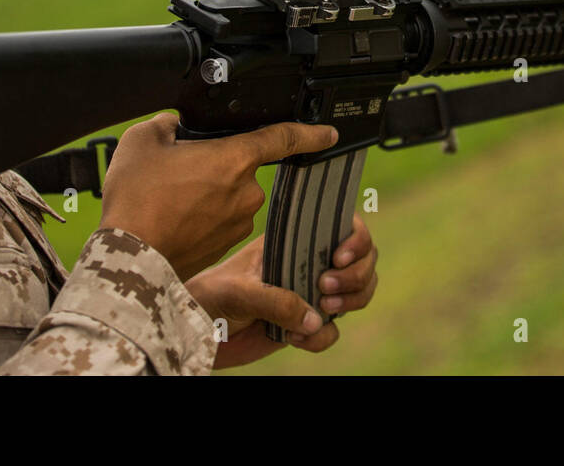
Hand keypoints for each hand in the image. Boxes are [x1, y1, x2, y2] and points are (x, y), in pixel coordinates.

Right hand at [98, 112, 337, 280]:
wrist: (129, 256)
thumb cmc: (136, 200)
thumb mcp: (142, 141)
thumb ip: (166, 126)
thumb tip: (173, 128)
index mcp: (235, 159)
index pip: (284, 138)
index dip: (310, 133)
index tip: (329, 134)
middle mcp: (246, 192)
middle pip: (239, 168)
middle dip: (214, 166)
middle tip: (176, 172)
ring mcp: (238, 223)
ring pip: (227, 196)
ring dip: (206, 194)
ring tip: (166, 199)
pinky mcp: (224, 246)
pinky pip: (219, 222)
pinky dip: (200, 218)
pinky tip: (171, 218)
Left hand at [186, 215, 378, 368]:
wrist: (198, 331)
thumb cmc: (211, 296)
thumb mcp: (238, 291)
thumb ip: (275, 300)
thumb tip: (316, 317)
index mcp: (296, 239)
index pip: (343, 225)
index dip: (356, 238)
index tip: (338, 257)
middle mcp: (310, 261)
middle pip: (365, 257)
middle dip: (357, 274)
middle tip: (326, 288)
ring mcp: (311, 292)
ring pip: (359, 291)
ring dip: (351, 301)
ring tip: (322, 310)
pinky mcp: (306, 325)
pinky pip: (333, 330)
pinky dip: (322, 336)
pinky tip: (293, 338)